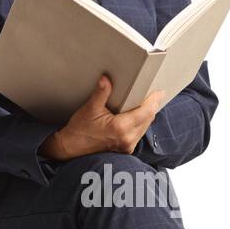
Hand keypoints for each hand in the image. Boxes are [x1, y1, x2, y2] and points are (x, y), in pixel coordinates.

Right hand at [39, 75, 165, 161]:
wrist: (70, 148)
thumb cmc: (79, 130)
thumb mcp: (90, 109)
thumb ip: (101, 93)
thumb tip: (106, 79)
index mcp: (121, 128)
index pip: (146, 112)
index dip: (154, 100)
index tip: (159, 92)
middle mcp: (127, 139)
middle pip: (148, 119)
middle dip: (152, 106)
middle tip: (155, 94)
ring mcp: (127, 146)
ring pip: (145, 127)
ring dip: (147, 115)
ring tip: (147, 103)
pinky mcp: (125, 149)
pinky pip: (138, 134)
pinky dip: (140, 123)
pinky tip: (137, 116)